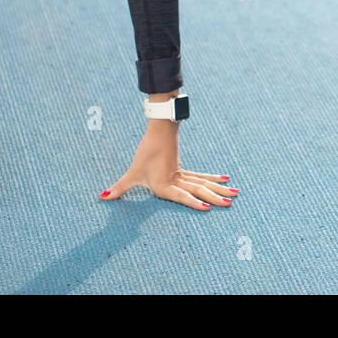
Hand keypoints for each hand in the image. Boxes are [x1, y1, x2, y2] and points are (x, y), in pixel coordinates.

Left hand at [99, 120, 237, 209]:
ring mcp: (182, 174)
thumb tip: (102, 197)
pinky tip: (224, 180)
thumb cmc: (146, 152)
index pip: (181, 196)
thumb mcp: (132, 172)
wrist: (159, 130)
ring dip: (219, 189)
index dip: (194, 202)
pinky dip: (213, 179)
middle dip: (215, 197)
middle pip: (199, 189)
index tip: (208, 208)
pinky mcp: (183, 170)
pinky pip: (201, 176)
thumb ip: (120, 187)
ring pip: (203, 183)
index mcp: (165, 184)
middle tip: (231, 203)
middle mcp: (177, 180)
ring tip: (235, 193)